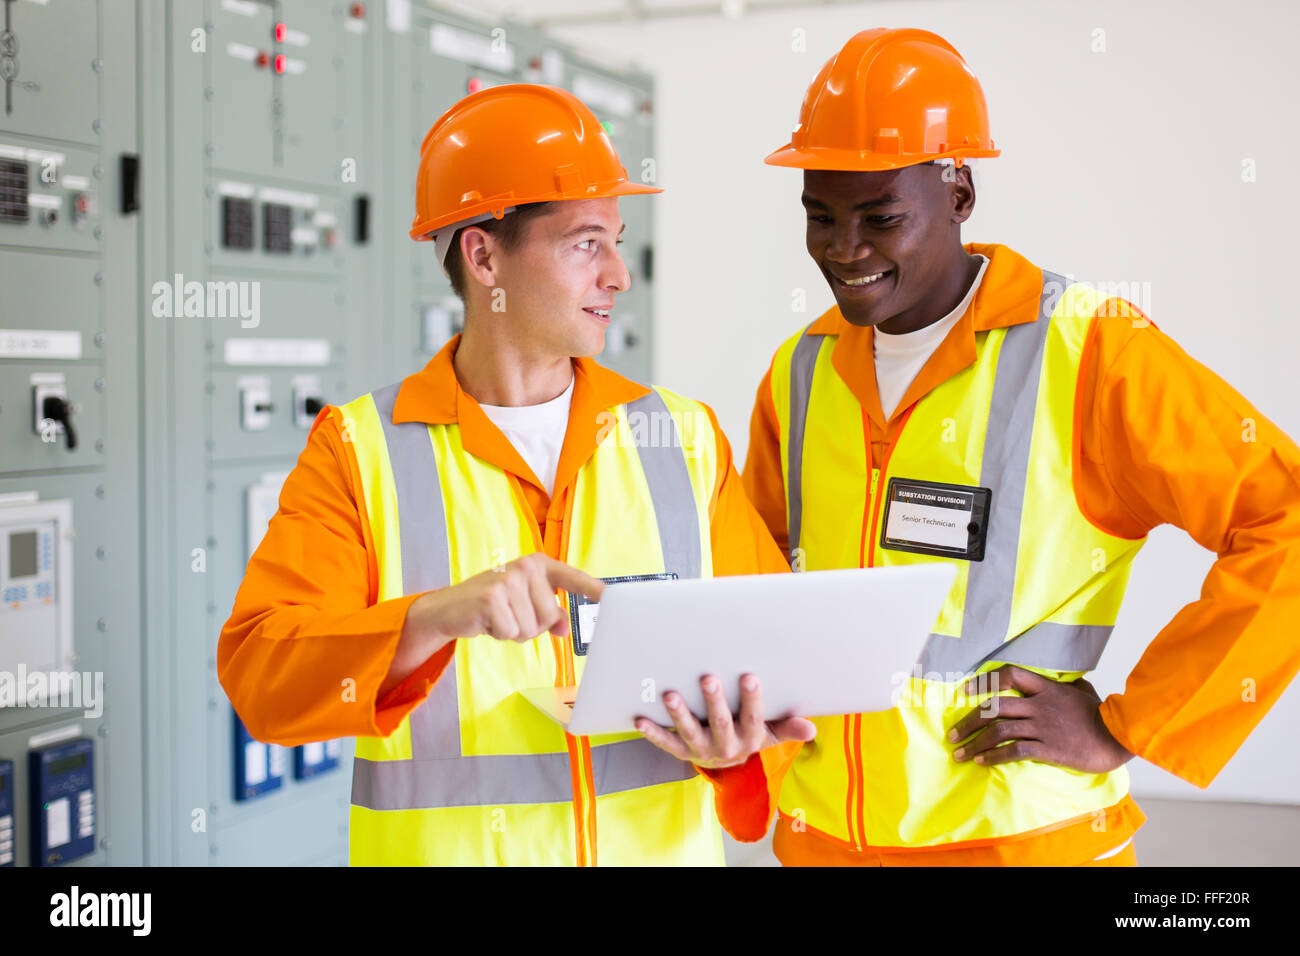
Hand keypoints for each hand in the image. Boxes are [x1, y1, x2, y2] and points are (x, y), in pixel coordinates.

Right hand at [414, 552, 603, 644]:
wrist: (450, 607)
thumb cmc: (493, 605)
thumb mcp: (525, 606)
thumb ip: (549, 614)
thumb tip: (564, 627)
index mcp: (538, 565)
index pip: (571, 577)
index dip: (593, 589)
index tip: (612, 597)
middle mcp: (526, 567)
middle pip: (550, 616)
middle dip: (532, 625)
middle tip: (510, 615)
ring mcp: (508, 579)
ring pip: (532, 628)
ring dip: (515, 631)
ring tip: (498, 617)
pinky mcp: (492, 597)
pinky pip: (512, 633)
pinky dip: (500, 634)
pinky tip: (488, 621)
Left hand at [635, 674, 816, 769]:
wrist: (728, 763)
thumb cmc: (750, 734)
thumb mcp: (771, 734)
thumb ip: (788, 728)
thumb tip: (812, 729)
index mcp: (750, 740)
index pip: (754, 720)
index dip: (752, 701)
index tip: (749, 677)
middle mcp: (726, 747)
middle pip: (720, 724)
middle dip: (714, 702)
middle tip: (708, 678)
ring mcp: (701, 750)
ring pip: (690, 733)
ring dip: (679, 714)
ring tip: (670, 695)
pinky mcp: (681, 751)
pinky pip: (666, 743)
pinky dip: (653, 732)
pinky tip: (640, 718)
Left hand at [947, 664, 1132, 772]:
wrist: (1119, 737)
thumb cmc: (1102, 714)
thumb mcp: (1083, 691)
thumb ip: (1066, 684)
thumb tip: (1062, 679)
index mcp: (1046, 688)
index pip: (1009, 675)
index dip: (984, 681)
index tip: (966, 692)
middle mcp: (1040, 705)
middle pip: (994, 707)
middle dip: (968, 721)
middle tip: (952, 734)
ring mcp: (1043, 727)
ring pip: (999, 730)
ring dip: (974, 742)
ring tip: (959, 753)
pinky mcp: (1048, 748)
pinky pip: (1014, 751)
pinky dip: (994, 756)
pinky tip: (981, 761)